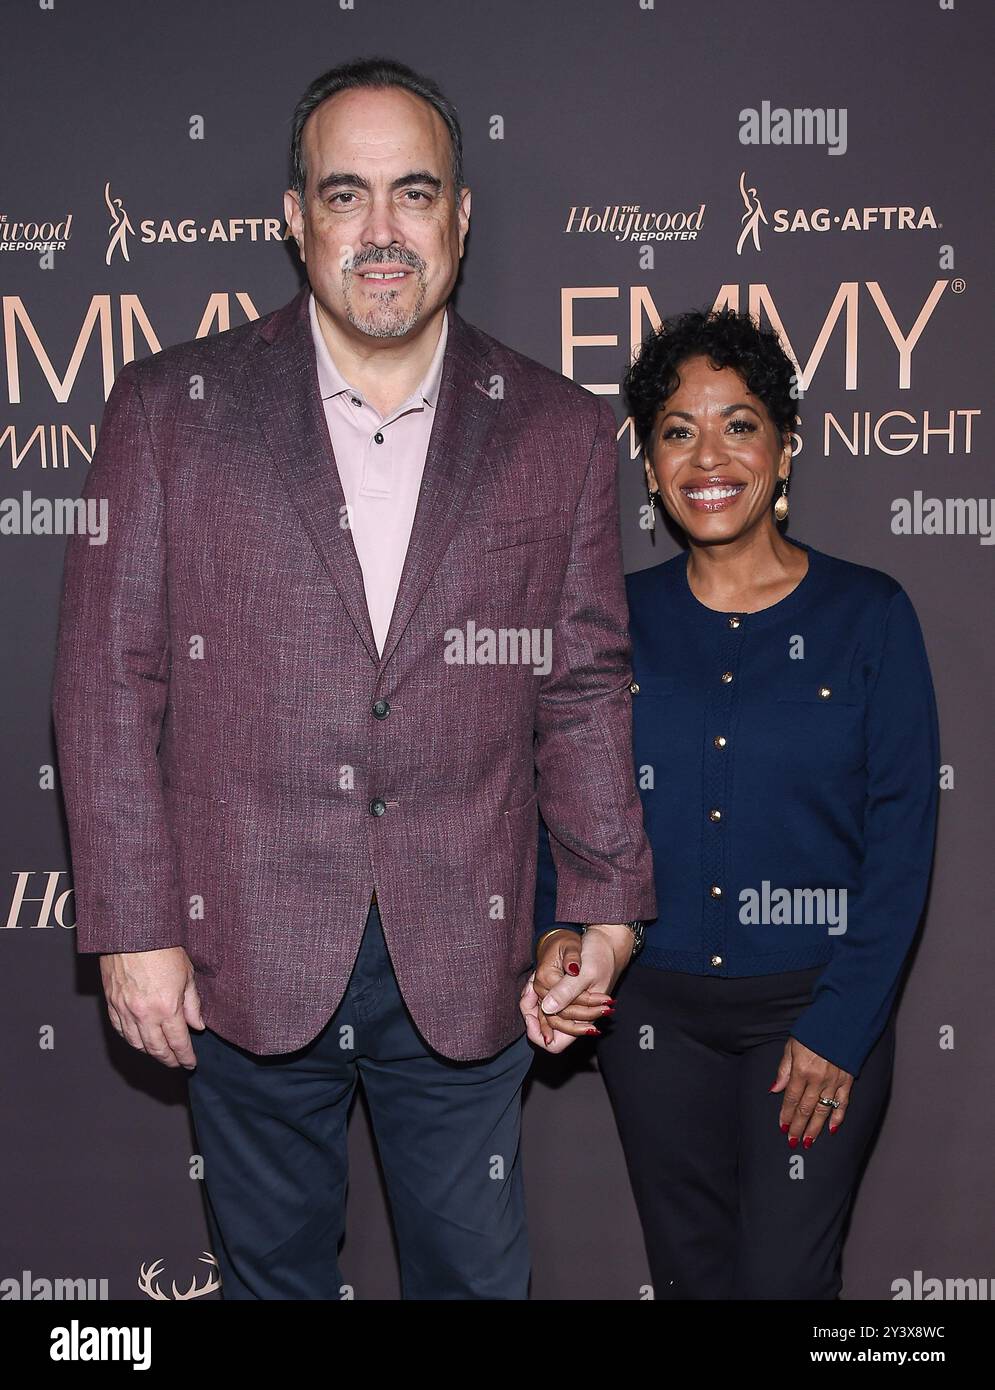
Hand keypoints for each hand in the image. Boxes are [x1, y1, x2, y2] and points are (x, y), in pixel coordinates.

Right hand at [100, 946, 204, 1068]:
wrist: (132, 932)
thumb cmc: (162, 947)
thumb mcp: (187, 973)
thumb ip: (192, 1004)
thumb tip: (197, 1025)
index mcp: (166, 1008)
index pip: (178, 1042)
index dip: (185, 1056)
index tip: (190, 1063)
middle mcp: (144, 1014)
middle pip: (156, 1049)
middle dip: (168, 1060)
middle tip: (177, 1063)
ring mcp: (125, 1010)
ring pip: (136, 1043)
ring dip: (150, 1053)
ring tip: (160, 1054)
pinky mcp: (111, 1002)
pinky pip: (120, 1029)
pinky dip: (130, 1039)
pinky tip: (138, 1040)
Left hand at [525, 925, 632, 1049]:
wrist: (608, 942)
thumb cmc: (601, 956)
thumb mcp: (585, 972)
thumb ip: (567, 992)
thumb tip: (547, 1008)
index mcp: (582, 1018)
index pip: (555, 1044)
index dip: (541, 1036)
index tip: (531, 1015)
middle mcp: (575, 1015)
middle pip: (544, 1029)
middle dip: (532, 1012)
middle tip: (530, 989)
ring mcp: (569, 1005)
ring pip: (542, 1015)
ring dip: (533, 1001)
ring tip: (533, 981)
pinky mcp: (565, 994)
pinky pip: (544, 1001)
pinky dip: (536, 993)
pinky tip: (535, 979)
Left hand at [770, 1038, 852, 1147]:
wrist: (840, 1020)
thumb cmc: (813, 1031)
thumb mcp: (792, 1045)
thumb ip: (784, 1069)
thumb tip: (774, 1090)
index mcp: (802, 1070)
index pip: (792, 1099)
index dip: (786, 1115)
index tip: (783, 1128)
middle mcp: (818, 1078)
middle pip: (806, 1108)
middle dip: (799, 1127)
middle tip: (793, 1142)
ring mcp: (834, 1081)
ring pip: (823, 1110)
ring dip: (815, 1128)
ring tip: (809, 1142)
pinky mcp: (848, 1080)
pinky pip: (843, 1103)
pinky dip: (838, 1117)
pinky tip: (832, 1129)